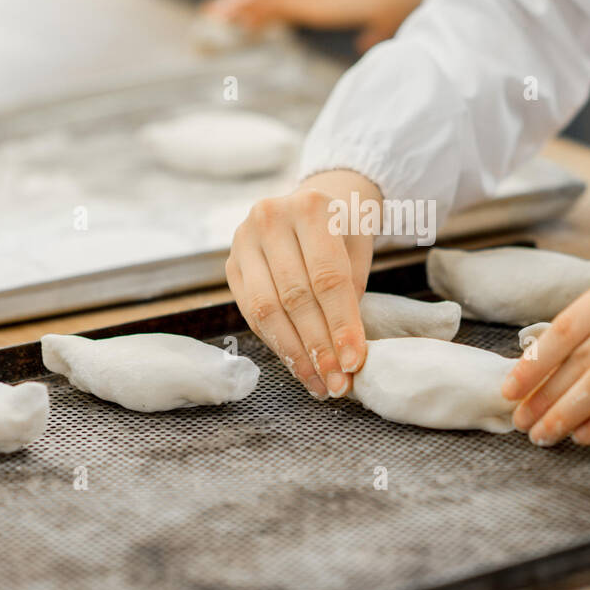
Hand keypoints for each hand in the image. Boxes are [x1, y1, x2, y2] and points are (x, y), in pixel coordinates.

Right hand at [226, 170, 379, 398]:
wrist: (310, 206)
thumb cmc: (341, 231)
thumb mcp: (358, 251)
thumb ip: (350, 296)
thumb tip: (346, 356)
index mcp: (311, 207)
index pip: (328, 278)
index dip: (341, 324)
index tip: (354, 362)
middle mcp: (271, 218)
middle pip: (295, 297)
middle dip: (318, 347)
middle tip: (337, 382)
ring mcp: (244, 240)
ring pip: (267, 309)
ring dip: (294, 354)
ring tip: (318, 382)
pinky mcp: (231, 264)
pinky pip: (251, 313)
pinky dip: (276, 344)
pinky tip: (297, 365)